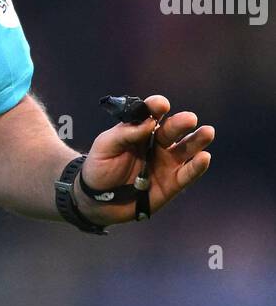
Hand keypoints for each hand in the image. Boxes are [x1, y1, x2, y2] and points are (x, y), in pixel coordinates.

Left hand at [74, 93, 213, 225]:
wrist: (97, 200)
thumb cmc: (99, 168)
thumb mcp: (105, 146)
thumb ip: (125, 133)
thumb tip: (149, 122)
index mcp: (140, 130)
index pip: (151, 114)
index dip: (156, 108)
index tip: (160, 105)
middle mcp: (157, 144)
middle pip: (172, 130)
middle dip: (181, 123)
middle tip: (189, 119)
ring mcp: (166, 163)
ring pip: (186, 149)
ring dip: (197, 140)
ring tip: (207, 132)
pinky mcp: (172, 183)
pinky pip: (187, 174)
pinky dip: (197, 166)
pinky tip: (204, 158)